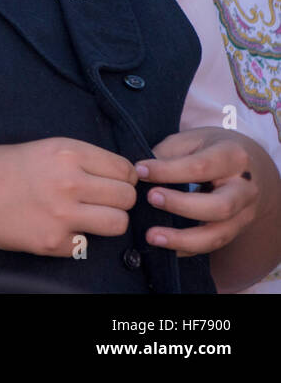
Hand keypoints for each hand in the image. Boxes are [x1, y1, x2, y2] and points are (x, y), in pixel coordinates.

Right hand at [0, 137, 136, 256]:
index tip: (112, 183)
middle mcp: (69, 181)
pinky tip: (54, 229)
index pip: (124, 168)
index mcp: (66, 152)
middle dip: (118, 200)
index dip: (122, 177)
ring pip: (118, 223)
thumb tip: (112, 175)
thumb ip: (77, 160)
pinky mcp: (53, 242)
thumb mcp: (40, 149)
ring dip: (106, 222)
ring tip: (87, 218)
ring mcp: (63, 214)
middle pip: (127, 196)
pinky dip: (75, 240)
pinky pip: (85, 245)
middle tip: (100, 202)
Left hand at [137, 127, 259, 255]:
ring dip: (182, 238)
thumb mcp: (193, 140)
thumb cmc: (211, 149)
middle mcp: (244, 189)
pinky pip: (211, 246)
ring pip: (218, 234)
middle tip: (150, 198)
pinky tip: (162, 246)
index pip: (201, 167)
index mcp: (233, 158)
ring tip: (151, 235)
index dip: (168, 171)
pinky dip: (185, 248)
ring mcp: (243, 214)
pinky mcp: (234, 232)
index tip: (140, 171)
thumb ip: (169, 154)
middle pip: (220, 206)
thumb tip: (139, 171)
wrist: (249, 168)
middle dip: (181, 205)